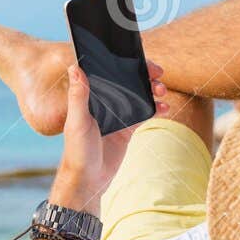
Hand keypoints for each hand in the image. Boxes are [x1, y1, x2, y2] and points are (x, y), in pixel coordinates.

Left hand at [52, 61, 168, 207]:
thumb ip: (78, 96)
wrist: (89, 179)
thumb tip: (74, 67)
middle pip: (127, 81)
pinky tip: (164, 108)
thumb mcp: (78, 121)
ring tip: (162, 91)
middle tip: (158, 74)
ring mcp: (117, 115)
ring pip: (138, 95)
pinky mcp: (127, 128)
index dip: (124, 63)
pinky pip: (144, 113)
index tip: (140, 60)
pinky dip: (156, 108)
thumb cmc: (77, 151)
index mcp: (90, 96)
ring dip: (152, 90)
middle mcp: (104, 103)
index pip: (108, 72)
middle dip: (144, 75)